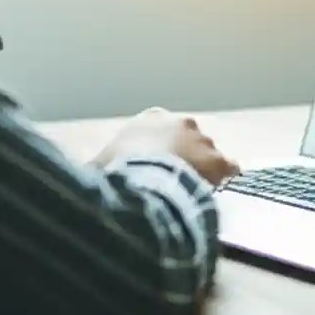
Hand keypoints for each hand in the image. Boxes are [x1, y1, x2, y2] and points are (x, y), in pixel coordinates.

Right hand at [92, 108, 240, 185]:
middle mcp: (181, 123)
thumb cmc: (117, 169)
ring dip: (202, 173)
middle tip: (173, 185)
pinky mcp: (220, 161)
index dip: (159, 152)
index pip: (161, 132)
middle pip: (187, 142)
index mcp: (152, 118)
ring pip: (208, 157)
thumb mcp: (100, 165)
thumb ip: (100, 167)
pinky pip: (229, 169)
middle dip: (183, 160)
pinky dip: (223, 182)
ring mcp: (203, 141)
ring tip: (191, 195)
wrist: (144, 180)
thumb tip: (85, 178)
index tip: (154, 169)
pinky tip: (212, 195)